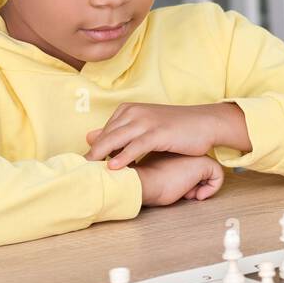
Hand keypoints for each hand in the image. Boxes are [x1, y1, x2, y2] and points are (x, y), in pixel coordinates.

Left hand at [84, 102, 250, 168]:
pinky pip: (135, 145)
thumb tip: (90, 136)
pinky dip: (122, 156)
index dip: (93, 150)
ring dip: (100, 156)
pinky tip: (112, 168)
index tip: (83, 167)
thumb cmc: (176, 128)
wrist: (205, 123)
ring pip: (116, 140)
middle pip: (105, 136)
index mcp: (129, 110)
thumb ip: (118, 131)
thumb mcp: (144, 127)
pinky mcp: (158, 132)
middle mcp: (134, 113)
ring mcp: (146, 121)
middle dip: (91, 154)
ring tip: (89, 172)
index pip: (104, 132)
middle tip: (78, 172)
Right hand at [131, 152, 224, 206]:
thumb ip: (164, 174)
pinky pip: (218, 176)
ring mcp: (194, 154)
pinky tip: (197, 196)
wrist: (140, 182)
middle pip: (199, 169)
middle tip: (184, 194)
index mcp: (171, 150)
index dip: (185, 182)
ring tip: (188, 194)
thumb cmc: (142, 183)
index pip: (187, 166)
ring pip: (209, 172)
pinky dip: (212, 189)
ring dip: (201, 188)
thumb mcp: (153, 174)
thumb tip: (173, 182)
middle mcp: (184, 149)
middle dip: (194, 185)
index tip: (175, 189)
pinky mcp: (203, 162)